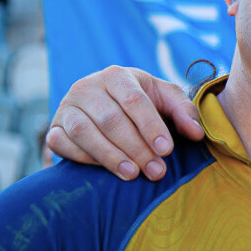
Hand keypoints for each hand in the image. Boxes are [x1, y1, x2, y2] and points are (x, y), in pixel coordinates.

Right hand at [44, 66, 202, 180]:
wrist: (106, 104)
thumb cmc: (142, 101)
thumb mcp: (165, 99)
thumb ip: (184, 111)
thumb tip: (196, 133)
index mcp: (117, 76)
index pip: (134, 100)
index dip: (151, 126)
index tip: (167, 150)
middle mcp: (87, 87)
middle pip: (111, 120)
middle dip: (136, 148)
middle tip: (156, 171)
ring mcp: (67, 107)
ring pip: (84, 132)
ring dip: (110, 156)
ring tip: (133, 174)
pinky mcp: (54, 127)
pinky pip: (62, 144)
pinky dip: (85, 158)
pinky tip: (108, 170)